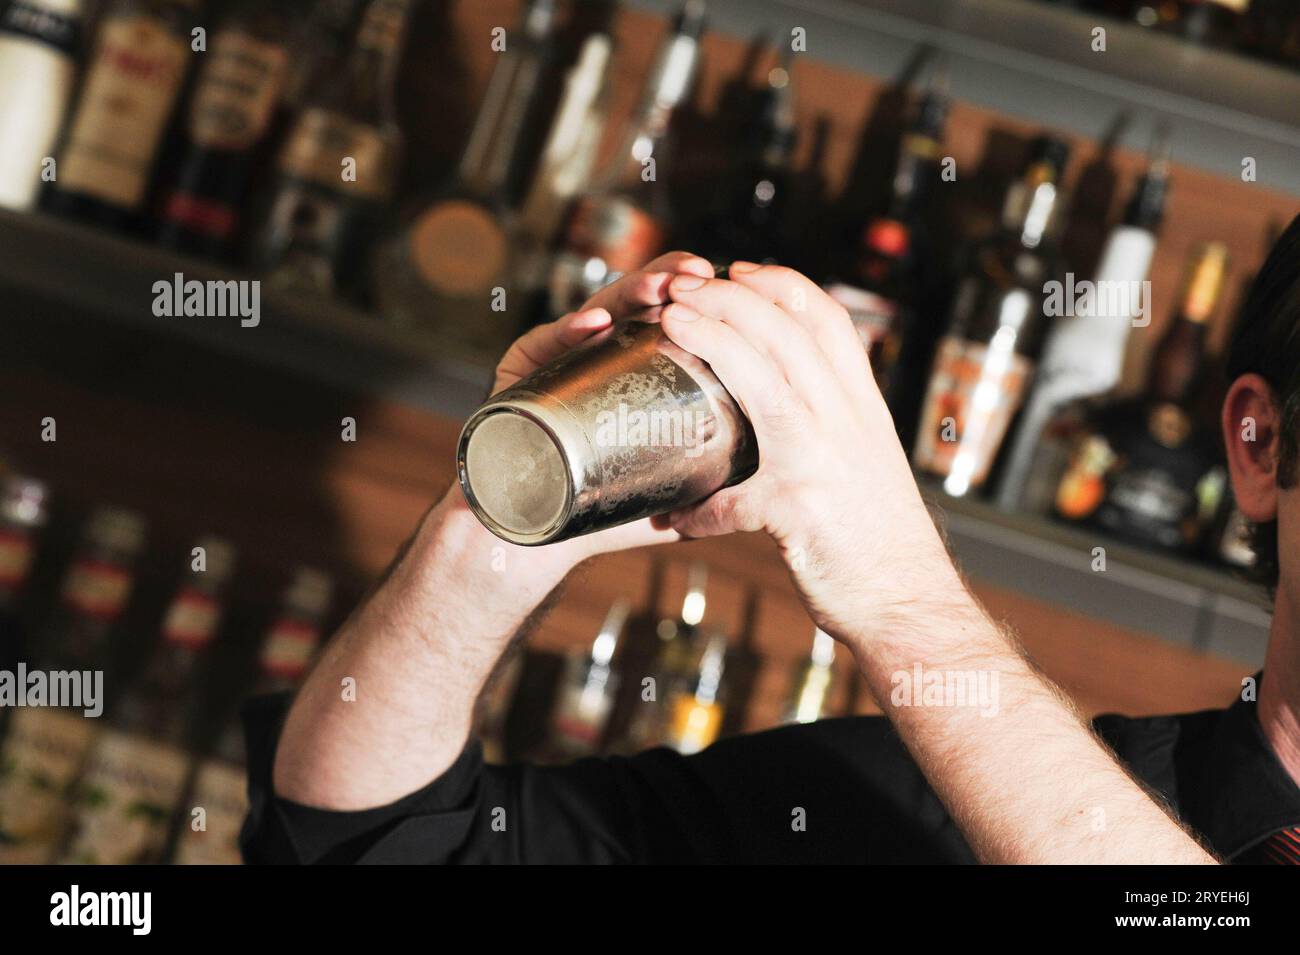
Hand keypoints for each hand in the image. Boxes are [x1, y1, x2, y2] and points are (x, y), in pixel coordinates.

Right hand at [444, 252, 716, 580]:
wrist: (528, 542)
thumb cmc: (595, 513)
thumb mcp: (667, 494)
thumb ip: (714, 489)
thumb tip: (774, 488)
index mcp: (629, 374)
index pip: (671, 325)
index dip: (703, 304)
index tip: (737, 289)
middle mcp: (593, 359)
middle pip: (636, 308)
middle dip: (671, 283)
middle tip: (700, 272)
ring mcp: (555, 364)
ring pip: (593, 313)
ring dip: (627, 294)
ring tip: (659, 289)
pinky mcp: (517, 378)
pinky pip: (541, 347)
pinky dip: (567, 331)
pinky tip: (594, 323)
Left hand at [657, 261, 966, 643]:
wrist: (912, 605)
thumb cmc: (883, 542)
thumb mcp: (869, 463)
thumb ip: (835, 427)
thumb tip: (788, 407)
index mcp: (863, 407)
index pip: (828, 319)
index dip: (780, 284)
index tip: (741, 270)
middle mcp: (848, 422)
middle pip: (788, 333)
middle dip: (730, 297)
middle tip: (684, 285)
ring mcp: (825, 461)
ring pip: (764, 381)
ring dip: (713, 341)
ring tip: (671, 321)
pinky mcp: (800, 510)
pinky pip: (735, 499)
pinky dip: (703, 508)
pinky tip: (677, 517)